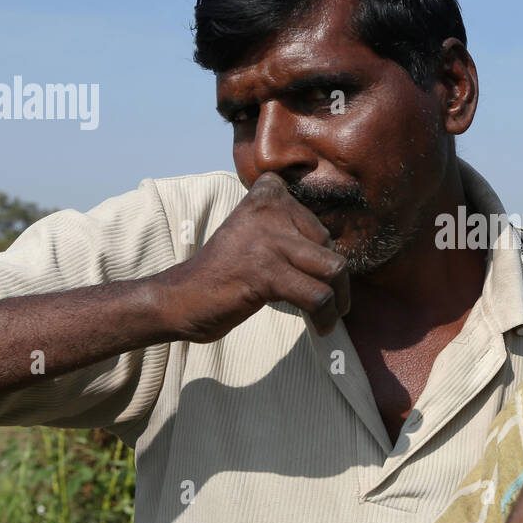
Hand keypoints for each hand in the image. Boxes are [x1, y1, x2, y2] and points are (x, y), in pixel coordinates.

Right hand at [154, 172, 349, 341]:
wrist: (182, 297)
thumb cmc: (226, 271)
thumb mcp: (257, 235)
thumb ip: (291, 231)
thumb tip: (338, 255)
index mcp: (268, 196)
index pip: (316, 218)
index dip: (320, 248)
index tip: (310, 268)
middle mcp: (269, 211)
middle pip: (329, 244)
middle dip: (335, 276)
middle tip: (330, 299)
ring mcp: (268, 241)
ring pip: (333, 268)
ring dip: (339, 297)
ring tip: (332, 313)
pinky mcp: (267, 273)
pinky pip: (317, 296)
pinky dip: (326, 316)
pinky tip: (320, 327)